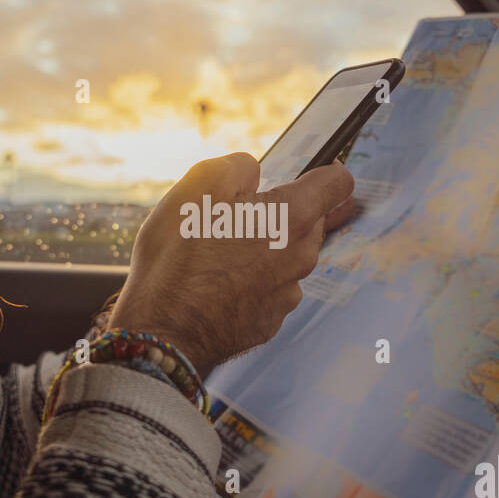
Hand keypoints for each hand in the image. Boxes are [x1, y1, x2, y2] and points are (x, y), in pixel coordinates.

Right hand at [109, 153, 354, 377]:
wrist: (161, 331)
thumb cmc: (177, 256)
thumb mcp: (199, 184)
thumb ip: (239, 166)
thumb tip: (254, 172)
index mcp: (291, 217)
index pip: (337, 183)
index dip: (323, 172)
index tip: (305, 174)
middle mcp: (301, 257)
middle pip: (309, 222)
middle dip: (279, 214)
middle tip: (233, 218)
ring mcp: (287, 294)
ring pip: (287, 258)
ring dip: (263, 251)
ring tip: (216, 256)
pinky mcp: (270, 322)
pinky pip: (269, 291)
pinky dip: (250, 284)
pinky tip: (215, 287)